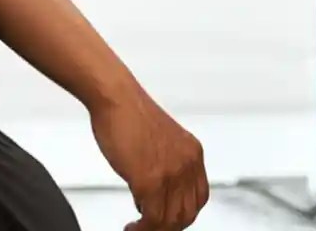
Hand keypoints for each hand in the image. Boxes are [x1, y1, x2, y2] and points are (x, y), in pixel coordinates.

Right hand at [90, 88, 208, 229]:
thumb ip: (166, 164)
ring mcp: (170, 174)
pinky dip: (142, 229)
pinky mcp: (149, 180)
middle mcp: (187, 164)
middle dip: (168, 227)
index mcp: (193, 153)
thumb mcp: (162, 140)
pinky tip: (131, 226)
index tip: (167, 220)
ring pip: (171, 221)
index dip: (183, 214)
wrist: (116, 97)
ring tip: (137, 229)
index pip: (199, 198)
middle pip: (188, 214)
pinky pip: (153, 219)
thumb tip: (153, 194)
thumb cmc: (129, 114)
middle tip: (149, 227)